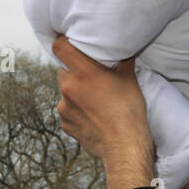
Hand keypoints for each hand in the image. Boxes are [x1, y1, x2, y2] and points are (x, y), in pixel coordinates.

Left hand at [53, 35, 155, 188]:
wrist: (124, 146)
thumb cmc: (128, 112)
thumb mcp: (129, 80)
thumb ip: (121, 62)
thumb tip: (123, 51)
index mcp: (83, 72)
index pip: (59, 47)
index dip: (62, 43)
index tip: (68, 43)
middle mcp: (69, 88)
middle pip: (64, 71)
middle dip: (76, 73)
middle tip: (92, 79)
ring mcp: (64, 107)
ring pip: (66, 93)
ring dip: (76, 93)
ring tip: (95, 102)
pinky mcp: (65, 124)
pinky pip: (67, 111)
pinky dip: (76, 111)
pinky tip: (92, 116)